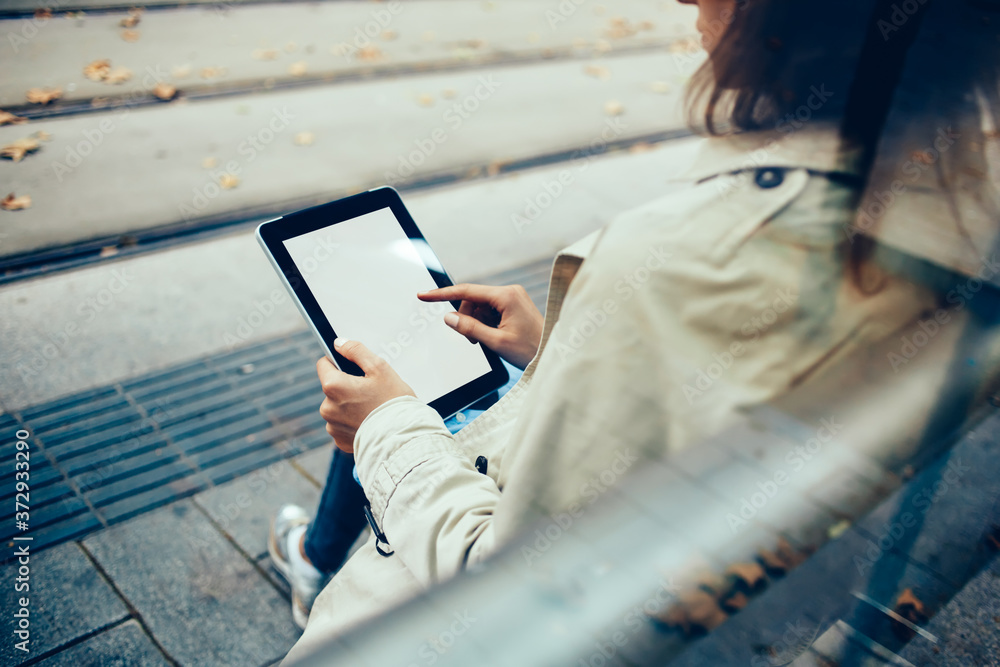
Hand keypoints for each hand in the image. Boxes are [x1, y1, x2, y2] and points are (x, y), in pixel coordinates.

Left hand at [317, 338, 415, 452]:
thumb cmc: (394, 403)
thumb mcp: (379, 368)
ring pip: (337, 407)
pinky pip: (343, 425)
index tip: (353, 367)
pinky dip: (353, 422)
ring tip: (372, 408)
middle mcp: (327, 408)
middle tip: (371, 390)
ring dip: (350, 405)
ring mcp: (333, 427)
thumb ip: (356, 351)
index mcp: (333, 386)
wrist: (404, 438)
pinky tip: (370, 422)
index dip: (339, 362)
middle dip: (347, 386)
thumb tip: (339, 343)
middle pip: (332, 387)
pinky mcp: (340, 441)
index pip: (324, 364)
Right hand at [418, 283, 542, 369]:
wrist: (553, 353)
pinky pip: (490, 310)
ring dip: (476, 323)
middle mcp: (509, 292)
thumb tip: (449, 318)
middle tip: (472, 339)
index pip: (466, 291)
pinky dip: (485, 323)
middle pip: (473, 300)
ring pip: (480, 306)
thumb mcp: (496, 342)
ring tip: (485, 340)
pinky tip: (493, 335)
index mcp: (506, 296)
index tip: (424, 296)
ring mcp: (512, 297)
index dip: (442, 294)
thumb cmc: (531, 349)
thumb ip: (470, 328)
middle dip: (467, 318)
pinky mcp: (513, 305)